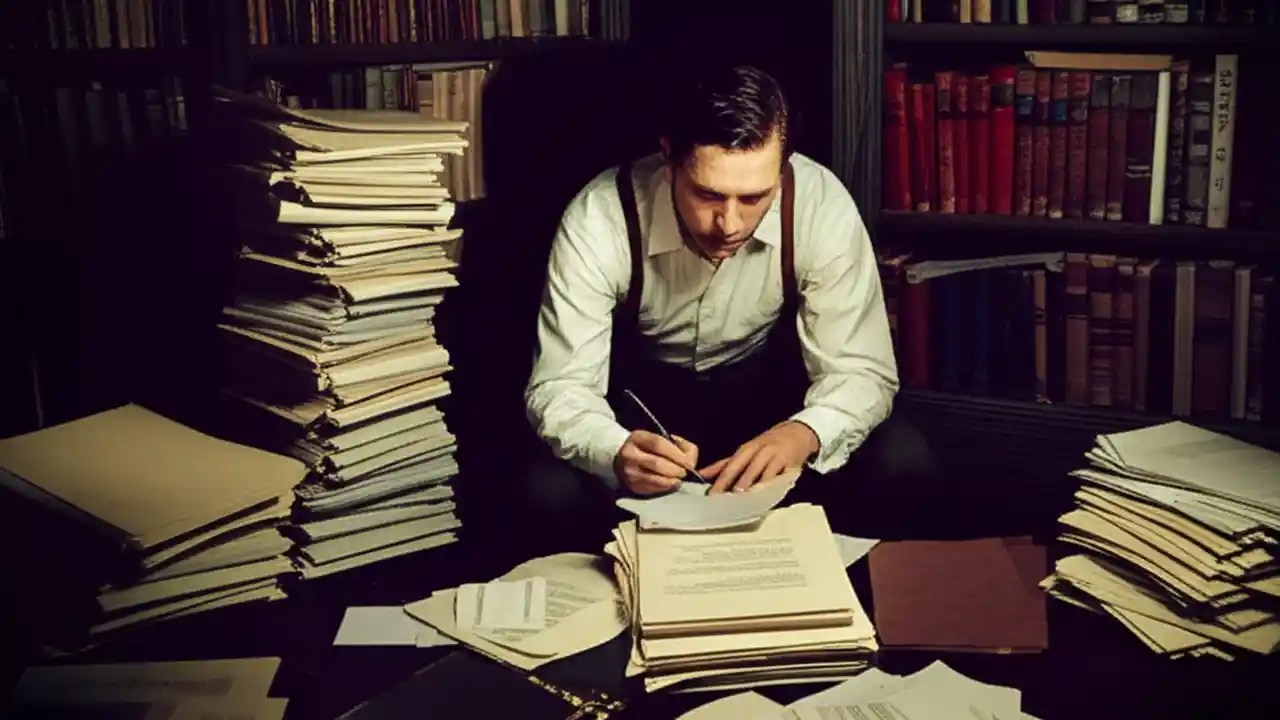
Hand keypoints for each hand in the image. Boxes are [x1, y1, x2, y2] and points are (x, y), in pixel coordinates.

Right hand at [613, 431, 698, 495]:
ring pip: (654, 479)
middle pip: (656, 463)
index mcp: (637, 437)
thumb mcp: (661, 438)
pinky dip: (665, 488)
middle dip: (675, 469)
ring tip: (679, 479)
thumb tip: (690, 460)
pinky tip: (671, 484)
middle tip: (684, 472)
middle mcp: (629, 454)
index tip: (688, 462)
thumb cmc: (650, 448)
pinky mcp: (632, 486)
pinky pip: (652, 489)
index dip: (675, 454)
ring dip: (671, 481)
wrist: (624, 460)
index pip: (658, 444)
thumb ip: (680, 445)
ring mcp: (629, 472)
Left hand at [699, 421, 818, 493]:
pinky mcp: (791, 464)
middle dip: (738, 485)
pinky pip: (782, 477)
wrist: (795, 433)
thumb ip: (724, 465)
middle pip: (748, 470)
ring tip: (748, 500)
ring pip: (765, 474)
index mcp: (747, 449)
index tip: (712, 496)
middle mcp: (761, 451)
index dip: (721, 482)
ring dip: (756, 486)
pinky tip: (769, 497)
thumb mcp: (745, 451)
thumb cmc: (765, 445)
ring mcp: (776, 457)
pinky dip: (775, 486)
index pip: (732, 467)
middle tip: (729, 500)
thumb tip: (702, 474)